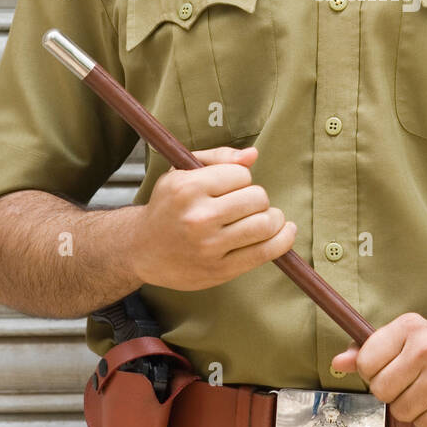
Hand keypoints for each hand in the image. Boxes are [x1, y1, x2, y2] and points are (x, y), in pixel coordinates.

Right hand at [132, 145, 296, 290]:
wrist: (141, 249)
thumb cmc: (168, 206)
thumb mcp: (181, 172)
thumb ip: (219, 158)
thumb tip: (253, 156)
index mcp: (187, 188)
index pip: (242, 175)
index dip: (241, 179)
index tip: (230, 187)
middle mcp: (198, 218)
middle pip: (257, 198)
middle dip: (257, 198)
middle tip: (246, 204)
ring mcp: (210, 247)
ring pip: (265, 224)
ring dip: (273, 218)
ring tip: (265, 218)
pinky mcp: (220, 271)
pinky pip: (265, 252)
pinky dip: (283, 240)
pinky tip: (285, 231)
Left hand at [331, 312, 426, 426]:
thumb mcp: (406, 338)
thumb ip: (368, 350)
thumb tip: (338, 362)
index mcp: (411, 327)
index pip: (366, 362)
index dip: (373, 372)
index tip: (390, 368)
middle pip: (381, 390)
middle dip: (392, 393)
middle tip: (411, 383)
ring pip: (401, 411)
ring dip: (411, 409)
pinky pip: (424, 425)